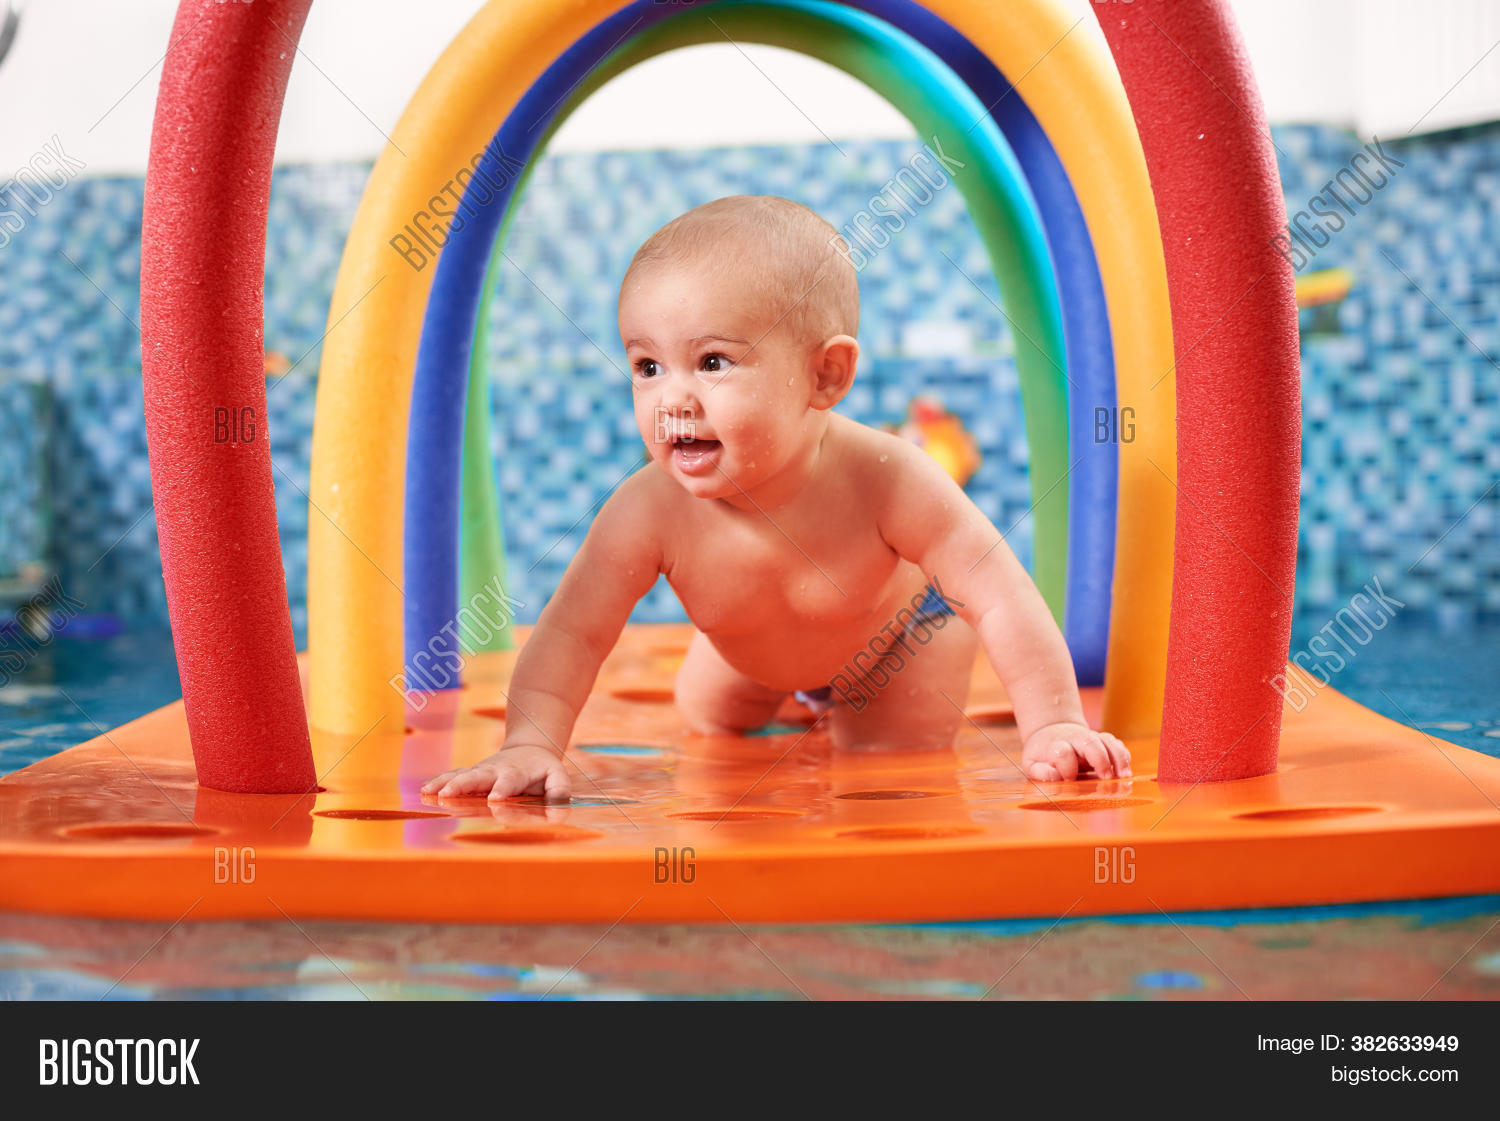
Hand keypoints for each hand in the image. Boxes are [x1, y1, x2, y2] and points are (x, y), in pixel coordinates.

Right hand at [421, 743, 571, 801]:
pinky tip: (425, 791)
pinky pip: (452, 777)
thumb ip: (559, 791)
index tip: (494, 799)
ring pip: (460, 775)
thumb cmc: (543, 769)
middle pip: (477, 776)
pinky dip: (438, 782)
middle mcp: (494, 771)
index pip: (509, 781)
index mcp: (516, 772)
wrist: (528, 749)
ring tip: (428, 792)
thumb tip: (559, 810)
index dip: (502, 789)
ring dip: (444, 783)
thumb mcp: (558, 776)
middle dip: (463, 785)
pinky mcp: (470, 776)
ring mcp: (480, 772)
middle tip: (448, 795)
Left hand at [1021, 722, 1130, 781]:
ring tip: (1124, 776)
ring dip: (1117, 758)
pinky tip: (1126, 771)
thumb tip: (1056, 777)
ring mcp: (1091, 739)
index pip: (1062, 752)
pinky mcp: (1103, 742)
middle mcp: (1076, 740)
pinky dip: (1123, 756)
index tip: (1069, 778)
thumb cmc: (1042, 755)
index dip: (1066, 766)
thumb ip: (1040, 772)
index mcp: (1055, 746)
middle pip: (1090, 742)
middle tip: (1107, 778)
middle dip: (1100, 759)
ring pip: (1107, 741)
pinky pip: (1116, 744)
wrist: (1052, 733)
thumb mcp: (1032, 764)